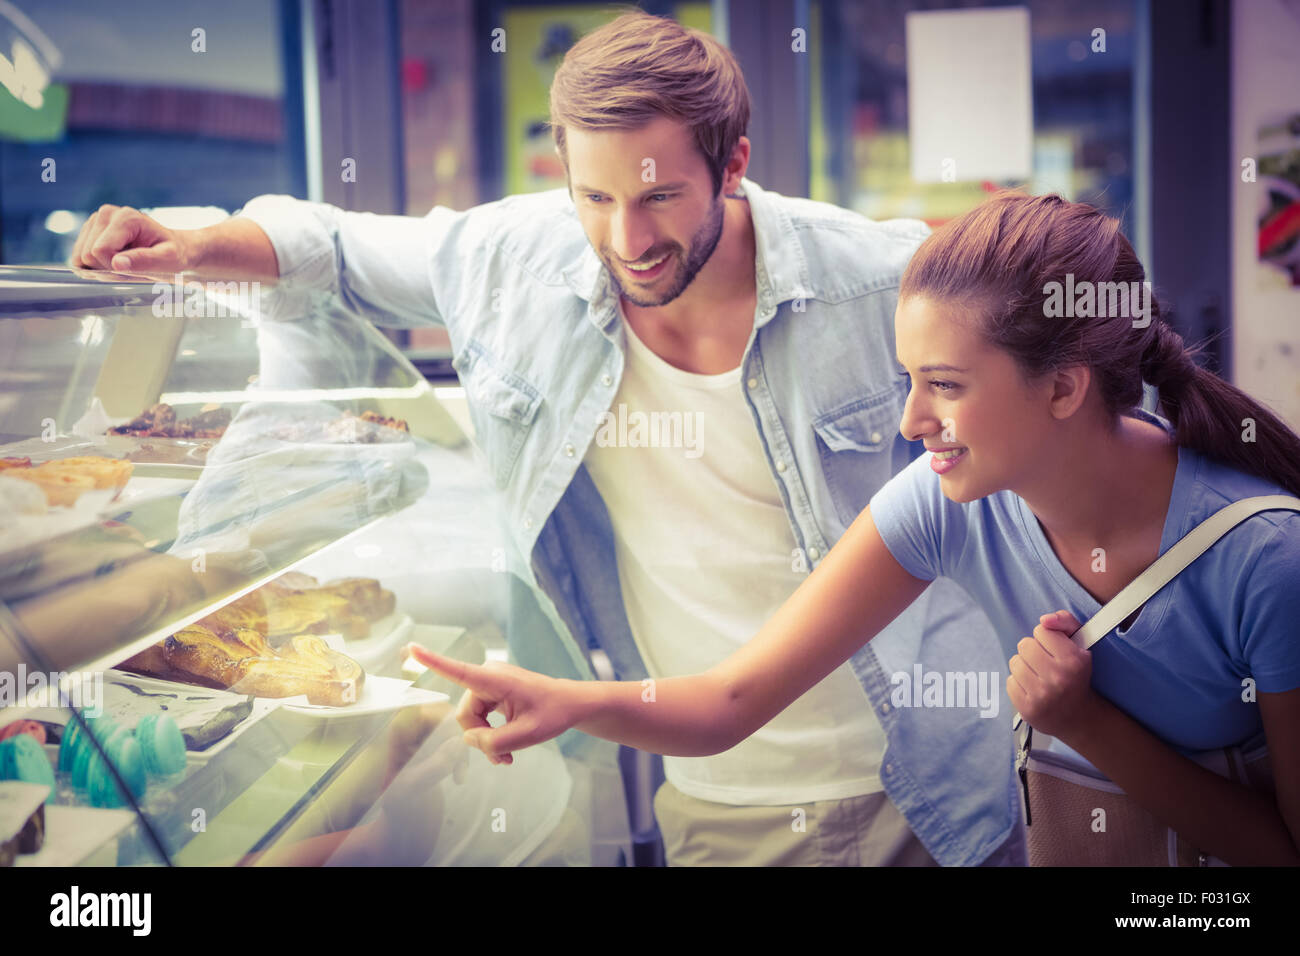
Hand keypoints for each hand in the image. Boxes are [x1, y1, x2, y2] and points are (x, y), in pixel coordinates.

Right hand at [69, 204, 195, 272]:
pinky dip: (95, 265)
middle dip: (107, 267)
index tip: (134, 266)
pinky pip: (79, 257)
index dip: (114, 267)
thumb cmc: (172, 253)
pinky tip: (114, 258)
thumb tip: (116, 264)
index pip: (100, 251)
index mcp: (125, 217)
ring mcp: (95, 220)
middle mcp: (106, 213)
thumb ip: (143, 261)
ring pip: (80, 257)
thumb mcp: (167, 259)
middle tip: (130, 265)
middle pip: (87, 254)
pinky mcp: (90, 229)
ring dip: (101, 267)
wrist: (173, 246)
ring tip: (124, 260)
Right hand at [405, 644, 583, 764]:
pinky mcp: (492, 692)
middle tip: (503, 758)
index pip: (459, 671)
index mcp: (496, 680)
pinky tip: (504, 751)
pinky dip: (490, 734)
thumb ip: (494, 741)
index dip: (433, 662)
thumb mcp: (527, 735)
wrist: (569, 705)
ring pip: (471, 719)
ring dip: (485, 739)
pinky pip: (479, 716)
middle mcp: (488, 677)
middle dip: (479, 737)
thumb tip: (468, 738)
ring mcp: (489, 684)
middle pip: (465, 714)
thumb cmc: (553, 714)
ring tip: (506, 757)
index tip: (412, 648)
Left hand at [1007, 610, 1099, 739]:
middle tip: (1044, 662)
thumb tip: (1044, 620)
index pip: (1041, 630)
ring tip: (1038, 675)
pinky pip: (1010, 681)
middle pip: (1024, 644)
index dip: (1046, 637)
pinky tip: (1033, 689)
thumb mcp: (1081, 645)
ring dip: (1024, 666)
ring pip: (1015, 662)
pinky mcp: (1028, 709)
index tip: (1054, 649)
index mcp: (1073, 660)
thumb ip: (1065, 621)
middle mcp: (1058, 678)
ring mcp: (1042, 696)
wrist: (1079, 716)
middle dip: (1033, 650)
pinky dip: (1019, 683)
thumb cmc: (1076, 674)